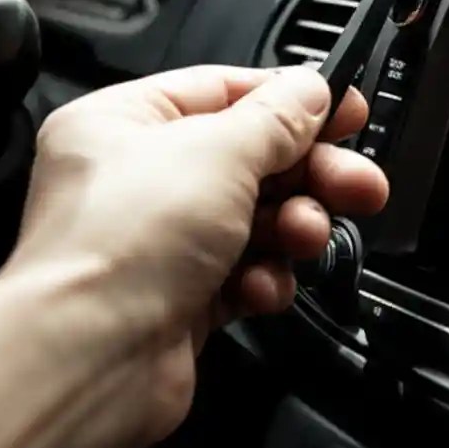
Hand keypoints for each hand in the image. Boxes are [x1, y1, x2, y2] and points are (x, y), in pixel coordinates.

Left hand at [0, 65, 387, 447]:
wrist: (90, 359)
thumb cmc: (122, 244)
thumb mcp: (218, 153)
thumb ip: (276, 118)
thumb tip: (311, 89)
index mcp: (123, 123)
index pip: (223, 91)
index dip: (291, 100)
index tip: (348, 111)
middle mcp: (135, 180)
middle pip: (250, 159)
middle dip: (310, 173)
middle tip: (358, 184)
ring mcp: (158, 243)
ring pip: (255, 220)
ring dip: (291, 228)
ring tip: (304, 236)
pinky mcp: (180, 300)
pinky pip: (244, 275)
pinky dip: (262, 280)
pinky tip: (259, 287)